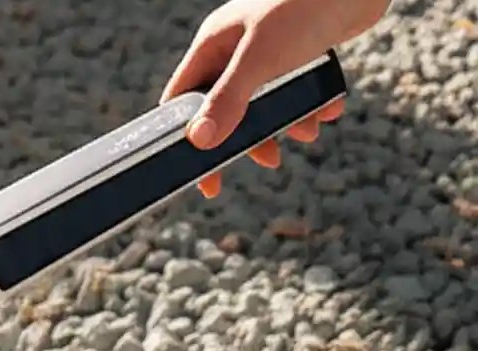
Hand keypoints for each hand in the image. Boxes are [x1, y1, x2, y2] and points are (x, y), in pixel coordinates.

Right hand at [161, 0, 389, 197]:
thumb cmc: (302, 9)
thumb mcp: (259, 60)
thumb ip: (228, 100)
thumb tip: (199, 141)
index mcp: (213, 44)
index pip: (183, 98)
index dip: (187, 136)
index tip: (198, 173)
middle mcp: (234, 47)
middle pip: (226, 105)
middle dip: (248, 135)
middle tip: (267, 159)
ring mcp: (267, 48)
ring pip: (265, 101)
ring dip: (286, 122)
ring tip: (307, 133)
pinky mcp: (299, 49)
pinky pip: (296, 88)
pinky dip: (310, 104)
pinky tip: (329, 108)